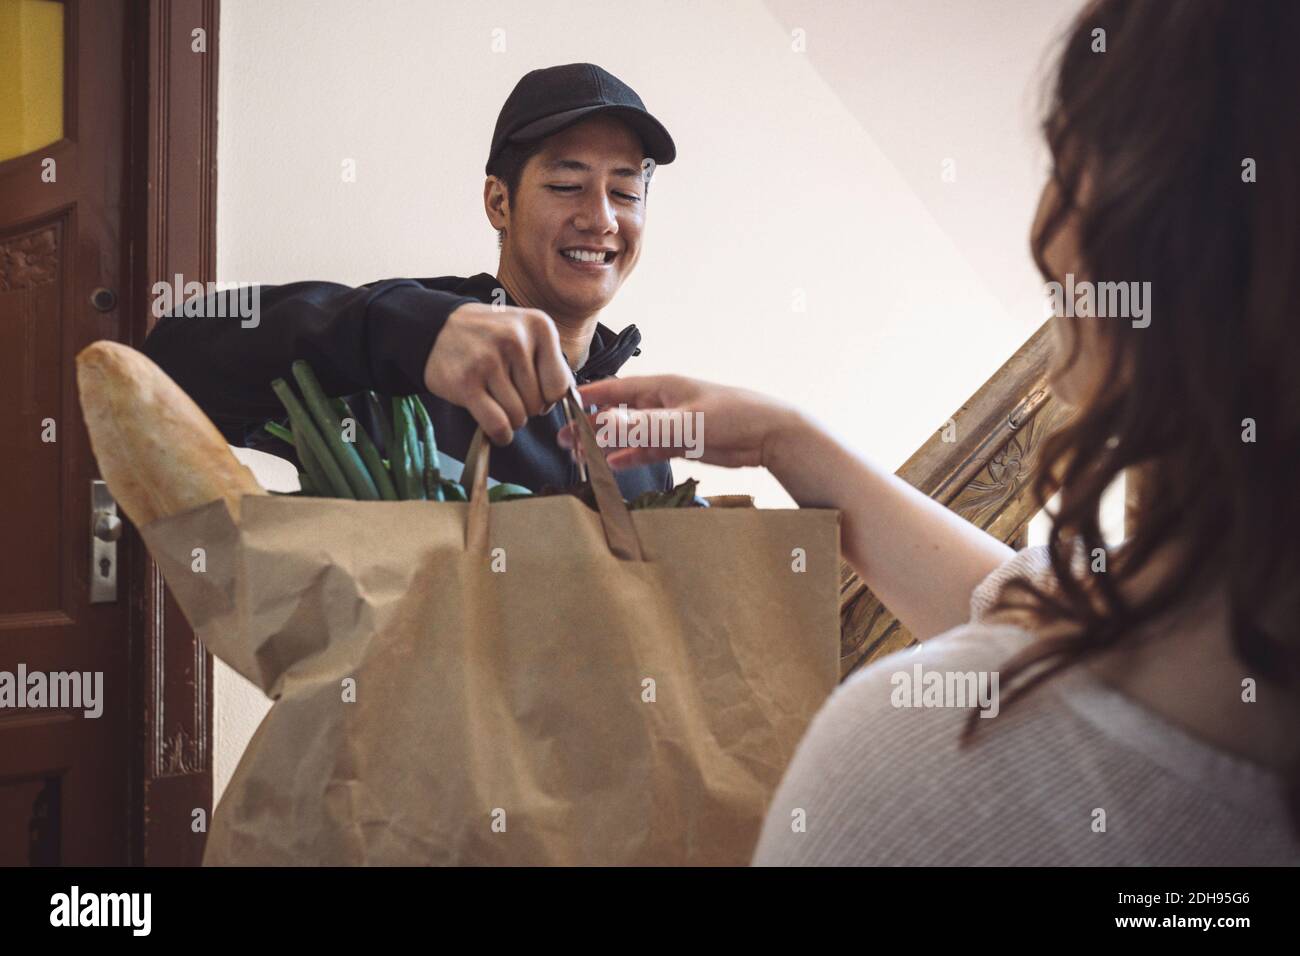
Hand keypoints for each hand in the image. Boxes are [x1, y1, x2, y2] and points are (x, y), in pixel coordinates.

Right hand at [424, 302, 573, 444]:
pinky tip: (496, 429)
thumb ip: (551, 362)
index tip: (534, 392)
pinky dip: (500, 434)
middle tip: (509, 395)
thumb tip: (573, 401)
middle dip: (527, 408)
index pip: (560, 386)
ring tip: (498, 403)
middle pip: (538, 404)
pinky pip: (497, 424)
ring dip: (511, 420)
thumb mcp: (527, 333)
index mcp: (539, 326)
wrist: (436, 327)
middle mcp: (514, 339)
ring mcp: (488, 360)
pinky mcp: (466, 382)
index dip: (548, 398)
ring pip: (518, 416)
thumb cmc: (490, 337)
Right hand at [558, 374, 802, 470]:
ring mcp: (671, 424)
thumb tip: (604, 423)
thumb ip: (643, 426)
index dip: (589, 396)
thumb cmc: (733, 417)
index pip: (616, 389)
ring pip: (630, 434)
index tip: (563, 404)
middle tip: (565, 440)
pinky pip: (648, 449)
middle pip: (619, 413)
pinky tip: (613, 465)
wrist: (770, 435)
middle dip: (591, 425)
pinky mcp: (682, 443)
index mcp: (662, 387)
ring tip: (582, 456)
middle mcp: (663, 403)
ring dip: (607, 444)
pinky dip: (630, 457)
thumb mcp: (684, 422)